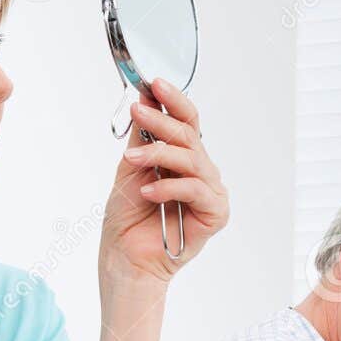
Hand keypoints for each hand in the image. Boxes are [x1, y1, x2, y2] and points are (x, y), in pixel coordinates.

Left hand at [99, 77, 229, 284]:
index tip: (154, 83)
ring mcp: (210, 192)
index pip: (186, 121)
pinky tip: (147, 191)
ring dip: (159, 153)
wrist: (125, 258)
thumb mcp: (130, 169)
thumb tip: (144, 100)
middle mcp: (201, 172)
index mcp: (183, 159)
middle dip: (161, 121)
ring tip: (133, 159)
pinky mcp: (215, 213)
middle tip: (137, 111)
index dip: (173, 100)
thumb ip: (142, 138)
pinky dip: (168, 187)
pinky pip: (194, 189)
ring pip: (192, 159)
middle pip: (189, 136)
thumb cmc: (128, 219)